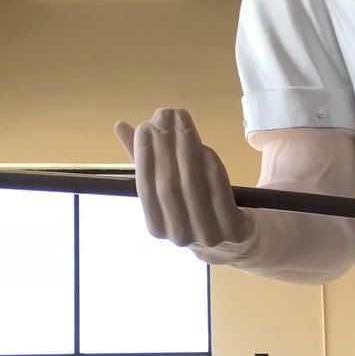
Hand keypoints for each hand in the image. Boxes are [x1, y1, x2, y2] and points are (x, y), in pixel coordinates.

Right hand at [116, 109, 253, 256]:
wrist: (235, 240)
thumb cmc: (195, 207)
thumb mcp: (169, 187)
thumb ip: (146, 160)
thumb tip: (119, 126)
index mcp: (157, 227)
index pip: (145, 188)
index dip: (143, 155)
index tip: (145, 125)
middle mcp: (180, 236)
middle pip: (168, 186)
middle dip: (165, 146)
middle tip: (166, 115)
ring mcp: (207, 236)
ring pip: (193, 188)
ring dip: (187, 150)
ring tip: (184, 122)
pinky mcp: (234, 231)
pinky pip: (219, 194)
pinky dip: (211, 169)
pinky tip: (206, 148)